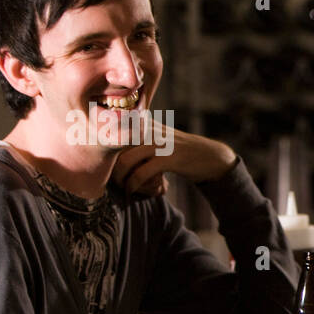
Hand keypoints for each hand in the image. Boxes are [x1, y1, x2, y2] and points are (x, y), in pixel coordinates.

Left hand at [112, 122, 237, 194]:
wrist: (209, 156)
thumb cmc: (179, 149)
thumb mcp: (158, 135)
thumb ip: (137, 134)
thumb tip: (111, 142)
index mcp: (143, 121)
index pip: (111, 133)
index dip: (104, 152)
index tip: (104, 165)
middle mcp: (148, 129)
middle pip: (114, 148)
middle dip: (110, 168)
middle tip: (112, 180)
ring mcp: (159, 143)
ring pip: (125, 161)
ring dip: (120, 179)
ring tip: (122, 187)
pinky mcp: (168, 158)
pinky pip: (141, 174)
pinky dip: (133, 186)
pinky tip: (132, 192)